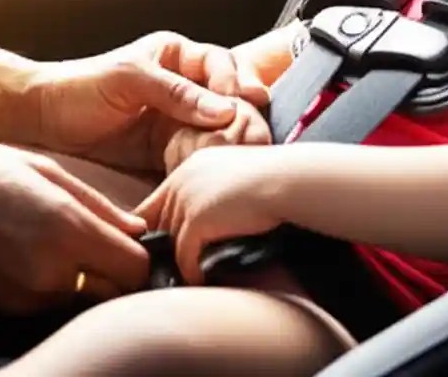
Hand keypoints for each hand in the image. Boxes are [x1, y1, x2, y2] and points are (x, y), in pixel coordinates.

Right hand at [0, 134, 149, 314]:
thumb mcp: (49, 172)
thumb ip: (101, 207)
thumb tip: (136, 230)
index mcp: (66, 231)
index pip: (135, 269)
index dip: (138, 256)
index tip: (127, 241)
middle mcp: (48, 273)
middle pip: (113, 292)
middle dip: (113, 272)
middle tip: (95, 243)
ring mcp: (24, 298)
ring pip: (81, 301)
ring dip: (81, 280)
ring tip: (53, 243)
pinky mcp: (4, 309)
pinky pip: (48, 305)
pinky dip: (50, 287)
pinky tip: (27, 255)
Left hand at [21, 31, 268, 163]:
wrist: (42, 122)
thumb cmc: (80, 88)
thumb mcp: (129, 80)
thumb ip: (176, 93)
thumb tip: (225, 110)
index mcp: (178, 58)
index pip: (221, 65)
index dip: (236, 81)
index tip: (243, 100)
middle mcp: (185, 88)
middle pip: (231, 98)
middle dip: (245, 114)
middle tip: (254, 131)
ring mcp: (180, 121)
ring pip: (221, 129)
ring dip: (232, 140)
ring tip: (242, 152)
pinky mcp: (169, 151)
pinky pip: (200, 155)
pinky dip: (211, 162)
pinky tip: (217, 169)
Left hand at [134, 145, 287, 284]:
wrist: (290, 179)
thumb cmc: (279, 180)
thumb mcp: (239, 177)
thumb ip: (218, 193)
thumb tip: (210, 221)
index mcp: (192, 166)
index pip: (158, 202)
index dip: (161, 226)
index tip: (169, 248)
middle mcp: (182, 179)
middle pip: (159, 223)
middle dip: (167, 248)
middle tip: (175, 271)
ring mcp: (186, 199)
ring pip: (170, 243)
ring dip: (179, 264)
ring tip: (189, 280)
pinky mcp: (196, 220)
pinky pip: (185, 256)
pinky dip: (193, 272)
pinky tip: (204, 281)